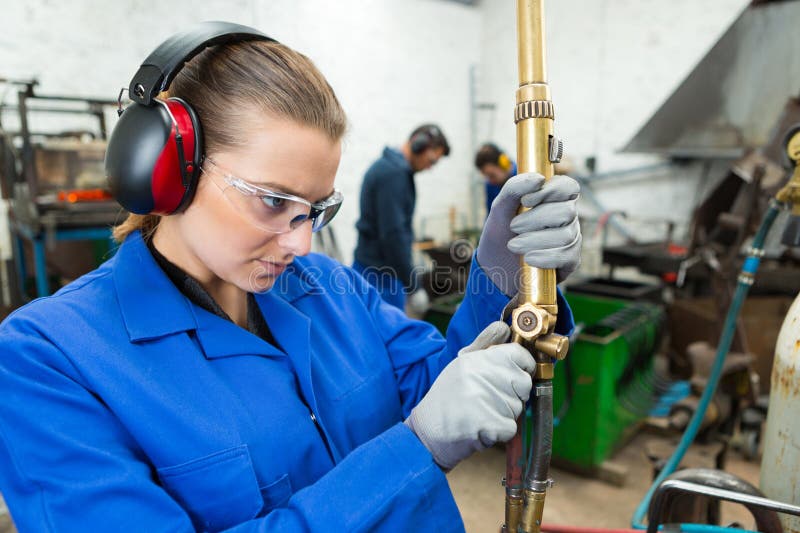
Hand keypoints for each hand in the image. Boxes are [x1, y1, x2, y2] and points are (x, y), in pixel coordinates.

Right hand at [404, 322, 533, 469]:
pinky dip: (500, 432)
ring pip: (518, 408)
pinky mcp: (489, 424)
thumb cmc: (447, 397)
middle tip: (489, 399)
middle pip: (524, 384)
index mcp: (477, 358)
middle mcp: (481, 375)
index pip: (520, 356)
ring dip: (504, 414)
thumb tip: (504, 326)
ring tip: (480, 413)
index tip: (511, 377)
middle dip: (513, 395)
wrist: (427, 431)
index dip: (522, 368)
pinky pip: (511, 427)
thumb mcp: (462, 364)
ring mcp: (485, 399)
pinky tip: (481, 428)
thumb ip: (485, 344)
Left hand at [477, 173, 580, 295]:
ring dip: (534, 240)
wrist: (497, 265)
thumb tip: (538, 179)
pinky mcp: (570, 260)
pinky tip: (528, 259)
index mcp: (553, 198)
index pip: (568, 186)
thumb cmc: (502, 231)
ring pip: (565, 235)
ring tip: (513, 245)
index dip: (551, 191)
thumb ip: (514, 188)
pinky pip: (566, 255)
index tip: (526, 201)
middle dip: (536, 220)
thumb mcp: (500, 208)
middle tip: (513, 227)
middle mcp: (566, 216)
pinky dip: (545, 257)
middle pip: (566, 212)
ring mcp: (570, 237)